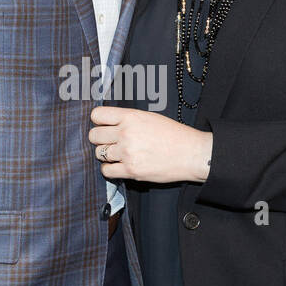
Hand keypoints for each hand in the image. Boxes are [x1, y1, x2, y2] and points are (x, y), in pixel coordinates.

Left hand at [89, 106, 212, 183]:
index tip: (103, 125)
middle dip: (100, 139)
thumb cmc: (174, 135)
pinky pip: (106, 170)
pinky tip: (118, 165)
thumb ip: (128, 119)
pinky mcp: (131, 170)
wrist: (191, 153)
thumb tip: (109, 123)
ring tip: (118, 154)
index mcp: (131, 117)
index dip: (98, 121)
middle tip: (109, 142)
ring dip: (106, 154)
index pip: (97, 115)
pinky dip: (110, 169)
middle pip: (94, 136)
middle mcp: (126, 133)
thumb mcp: (150, 117)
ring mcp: (127, 152)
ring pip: (99, 153)